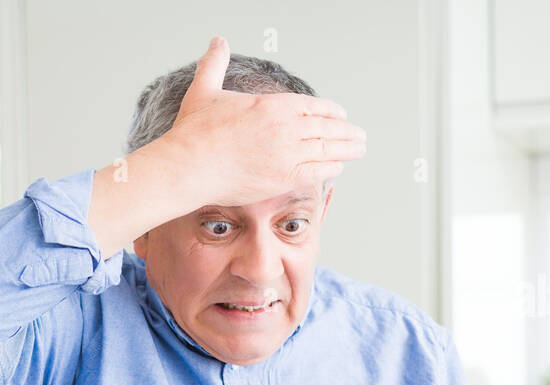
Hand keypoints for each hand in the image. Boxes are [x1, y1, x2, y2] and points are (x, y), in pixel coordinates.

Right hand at [160, 36, 365, 206]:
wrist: (190, 165)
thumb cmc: (195, 132)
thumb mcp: (204, 89)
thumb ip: (215, 64)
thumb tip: (218, 42)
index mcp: (273, 105)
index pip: (314, 106)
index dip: (331, 111)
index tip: (340, 115)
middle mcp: (286, 128)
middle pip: (328, 127)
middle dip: (347, 131)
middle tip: (359, 134)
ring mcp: (288, 153)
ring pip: (329, 149)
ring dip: (348, 148)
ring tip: (359, 148)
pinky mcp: (285, 177)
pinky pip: (319, 171)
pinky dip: (332, 167)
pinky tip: (340, 166)